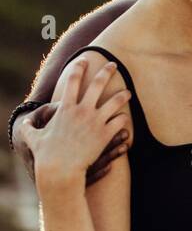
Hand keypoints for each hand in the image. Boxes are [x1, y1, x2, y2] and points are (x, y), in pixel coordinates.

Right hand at [26, 59, 131, 189]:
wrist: (60, 170)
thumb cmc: (46, 155)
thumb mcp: (34, 139)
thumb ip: (28, 128)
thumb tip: (23, 123)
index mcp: (65, 108)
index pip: (72, 81)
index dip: (78, 68)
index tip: (83, 60)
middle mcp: (82, 111)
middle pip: (98, 85)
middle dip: (106, 72)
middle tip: (114, 64)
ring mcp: (95, 122)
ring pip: (115, 102)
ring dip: (123, 95)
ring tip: (128, 92)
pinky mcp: (105, 134)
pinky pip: (120, 121)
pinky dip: (124, 119)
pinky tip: (127, 118)